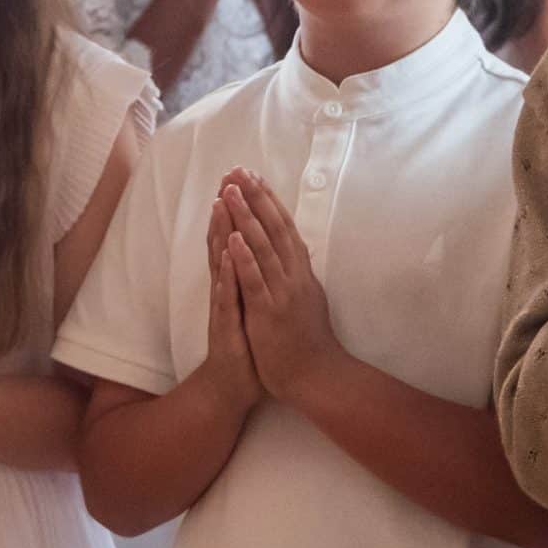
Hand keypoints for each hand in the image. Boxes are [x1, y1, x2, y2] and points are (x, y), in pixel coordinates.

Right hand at [198, 195, 261, 412]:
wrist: (234, 385)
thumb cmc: (249, 346)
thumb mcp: (256, 305)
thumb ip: (254, 278)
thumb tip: (263, 253)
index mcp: (239, 282)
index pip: (236, 239)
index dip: (239, 211)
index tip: (242, 181)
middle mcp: (228, 289)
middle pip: (225, 243)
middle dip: (227, 211)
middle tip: (226, 180)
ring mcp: (224, 306)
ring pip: (221, 264)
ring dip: (220, 234)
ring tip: (221, 205)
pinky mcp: (224, 327)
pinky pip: (225, 298)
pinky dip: (227, 277)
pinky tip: (228, 258)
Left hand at [218, 171, 344, 405]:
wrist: (318, 376)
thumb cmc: (309, 340)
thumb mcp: (308, 297)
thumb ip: (299, 272)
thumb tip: (297, 249)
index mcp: (300, 271)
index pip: (284, 226)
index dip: (268, 200)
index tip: (253, 176)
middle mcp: (294, 275)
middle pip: (273, 228)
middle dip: (254, 197)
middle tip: (238, 171)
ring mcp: (283, 292)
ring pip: (263, 247)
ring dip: (246, 217)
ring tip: (229, 191)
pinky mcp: (270, 312)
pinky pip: (256, 281)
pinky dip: (244, 258)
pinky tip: (232, 238)